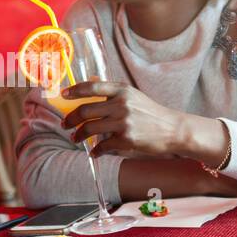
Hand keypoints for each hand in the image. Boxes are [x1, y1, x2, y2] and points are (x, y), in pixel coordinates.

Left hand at [60, 80, 188, 158]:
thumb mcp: (134, 96)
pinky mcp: (126, 139)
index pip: (92, 87)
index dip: (74, 91)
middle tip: (65, 124)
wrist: (173, 129)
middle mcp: (121, 104)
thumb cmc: (151, 113)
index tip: (63, 95)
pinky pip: (103, 146)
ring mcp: (123, 122)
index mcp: (123, 90)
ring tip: (75, 138)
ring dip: (79, 135)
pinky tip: (94, 152)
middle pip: (85, 110)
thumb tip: (89, 84)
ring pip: (90, 128)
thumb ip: (113, 93)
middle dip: (71, 119)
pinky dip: (96, 150)